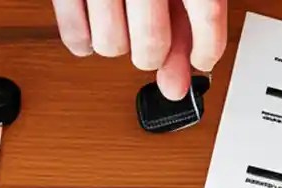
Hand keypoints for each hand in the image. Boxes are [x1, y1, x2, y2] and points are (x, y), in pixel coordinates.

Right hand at [50, 0, 226, 100]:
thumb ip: (189, 20)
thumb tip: (187, 75)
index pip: (206, 16)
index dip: (206, 47)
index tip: (201, 59)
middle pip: (150, 45)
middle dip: (152, 54)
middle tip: (150, 42)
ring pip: (111, 46)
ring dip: (118, 45)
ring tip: (120, 24)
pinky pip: (75, 37)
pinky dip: (84, 43)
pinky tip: (94, 27)